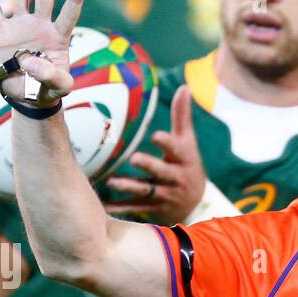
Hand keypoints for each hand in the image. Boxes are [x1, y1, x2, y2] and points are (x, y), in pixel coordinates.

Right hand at [0, 0, 84, 101]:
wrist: (29, 95)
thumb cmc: (49, 90)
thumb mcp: (58, 86)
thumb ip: (51, 75)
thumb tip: (31, 61)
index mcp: (59, 37)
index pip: (68, 15)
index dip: (74, 0)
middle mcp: (41, 26)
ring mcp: (21, 27)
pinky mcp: (3, 33)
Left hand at [105, 85, 205, 225]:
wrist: (195, 205)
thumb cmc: (186, 165)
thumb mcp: (188, 143)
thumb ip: (182, 117)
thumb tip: (184, 87)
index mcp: (183, 159)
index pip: (176, 149)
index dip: (167, 143)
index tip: (156, 135)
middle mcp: (175, 178)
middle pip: (161, 171)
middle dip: (149, 165)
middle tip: (134, 158)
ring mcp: (164, 195)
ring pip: (145, 190)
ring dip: (129, 186)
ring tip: (112, 182)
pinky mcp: (152, 208)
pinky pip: (134, 208)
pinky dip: (119, 208)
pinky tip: (102, 206)